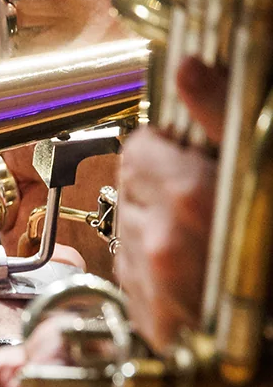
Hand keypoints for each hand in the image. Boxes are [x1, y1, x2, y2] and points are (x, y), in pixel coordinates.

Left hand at [115, 56, 224, 352]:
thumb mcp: (265, 169)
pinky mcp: (151, 320)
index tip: (195, 156)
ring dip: (157, 225)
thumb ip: (225, 115)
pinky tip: (198, 269)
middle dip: (161, 185)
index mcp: (191, 199)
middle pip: (129, 187)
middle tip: (206, 198)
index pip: (140, 147)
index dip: (169, 147)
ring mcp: (151, 286)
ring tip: (206, 237)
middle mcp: (160, 243)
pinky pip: (133, 274)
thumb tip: (188, 67)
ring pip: (128, 228)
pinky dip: (157, 267)